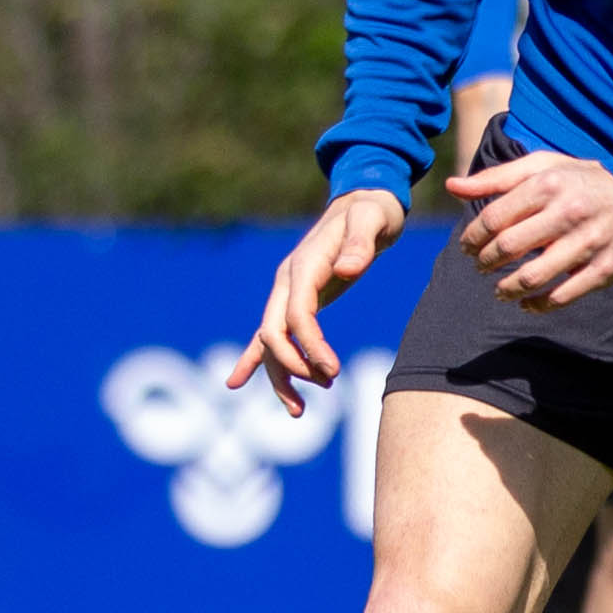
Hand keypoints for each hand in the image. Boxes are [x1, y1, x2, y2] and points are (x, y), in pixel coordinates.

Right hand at [232, 188, 408, 415]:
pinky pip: (272, 336)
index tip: (332, 371)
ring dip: (280, 377)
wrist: (363, 201)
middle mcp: (287, 282)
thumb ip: (361, 243)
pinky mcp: (295, 300)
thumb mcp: (373, 219)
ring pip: (270, 342)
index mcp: (303, 266)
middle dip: (293, 366)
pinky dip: (260, 362)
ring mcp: (287, 292)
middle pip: (273, 333)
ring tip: (298, 412)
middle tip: (328, 384)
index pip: (296, 315)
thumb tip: (348, 269)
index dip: (309, 346)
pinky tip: (238, 383)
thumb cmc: (372, 211)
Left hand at [449, 148, 612, 309]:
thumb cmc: (585, 181)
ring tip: (500, 290)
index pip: (494, 217)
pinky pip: (562, 296)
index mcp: (548, 184)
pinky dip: (537, 305)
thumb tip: (451, 186)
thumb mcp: (545, 167)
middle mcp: (567, 212)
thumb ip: (497, 178)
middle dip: (484, 262)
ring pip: (531, 277)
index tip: (468, 245)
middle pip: (507, 248)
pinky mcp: (605, 269)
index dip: (473, 236)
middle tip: (480, 266)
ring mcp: (588, 243)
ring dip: (506, 289)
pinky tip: (527, 304)